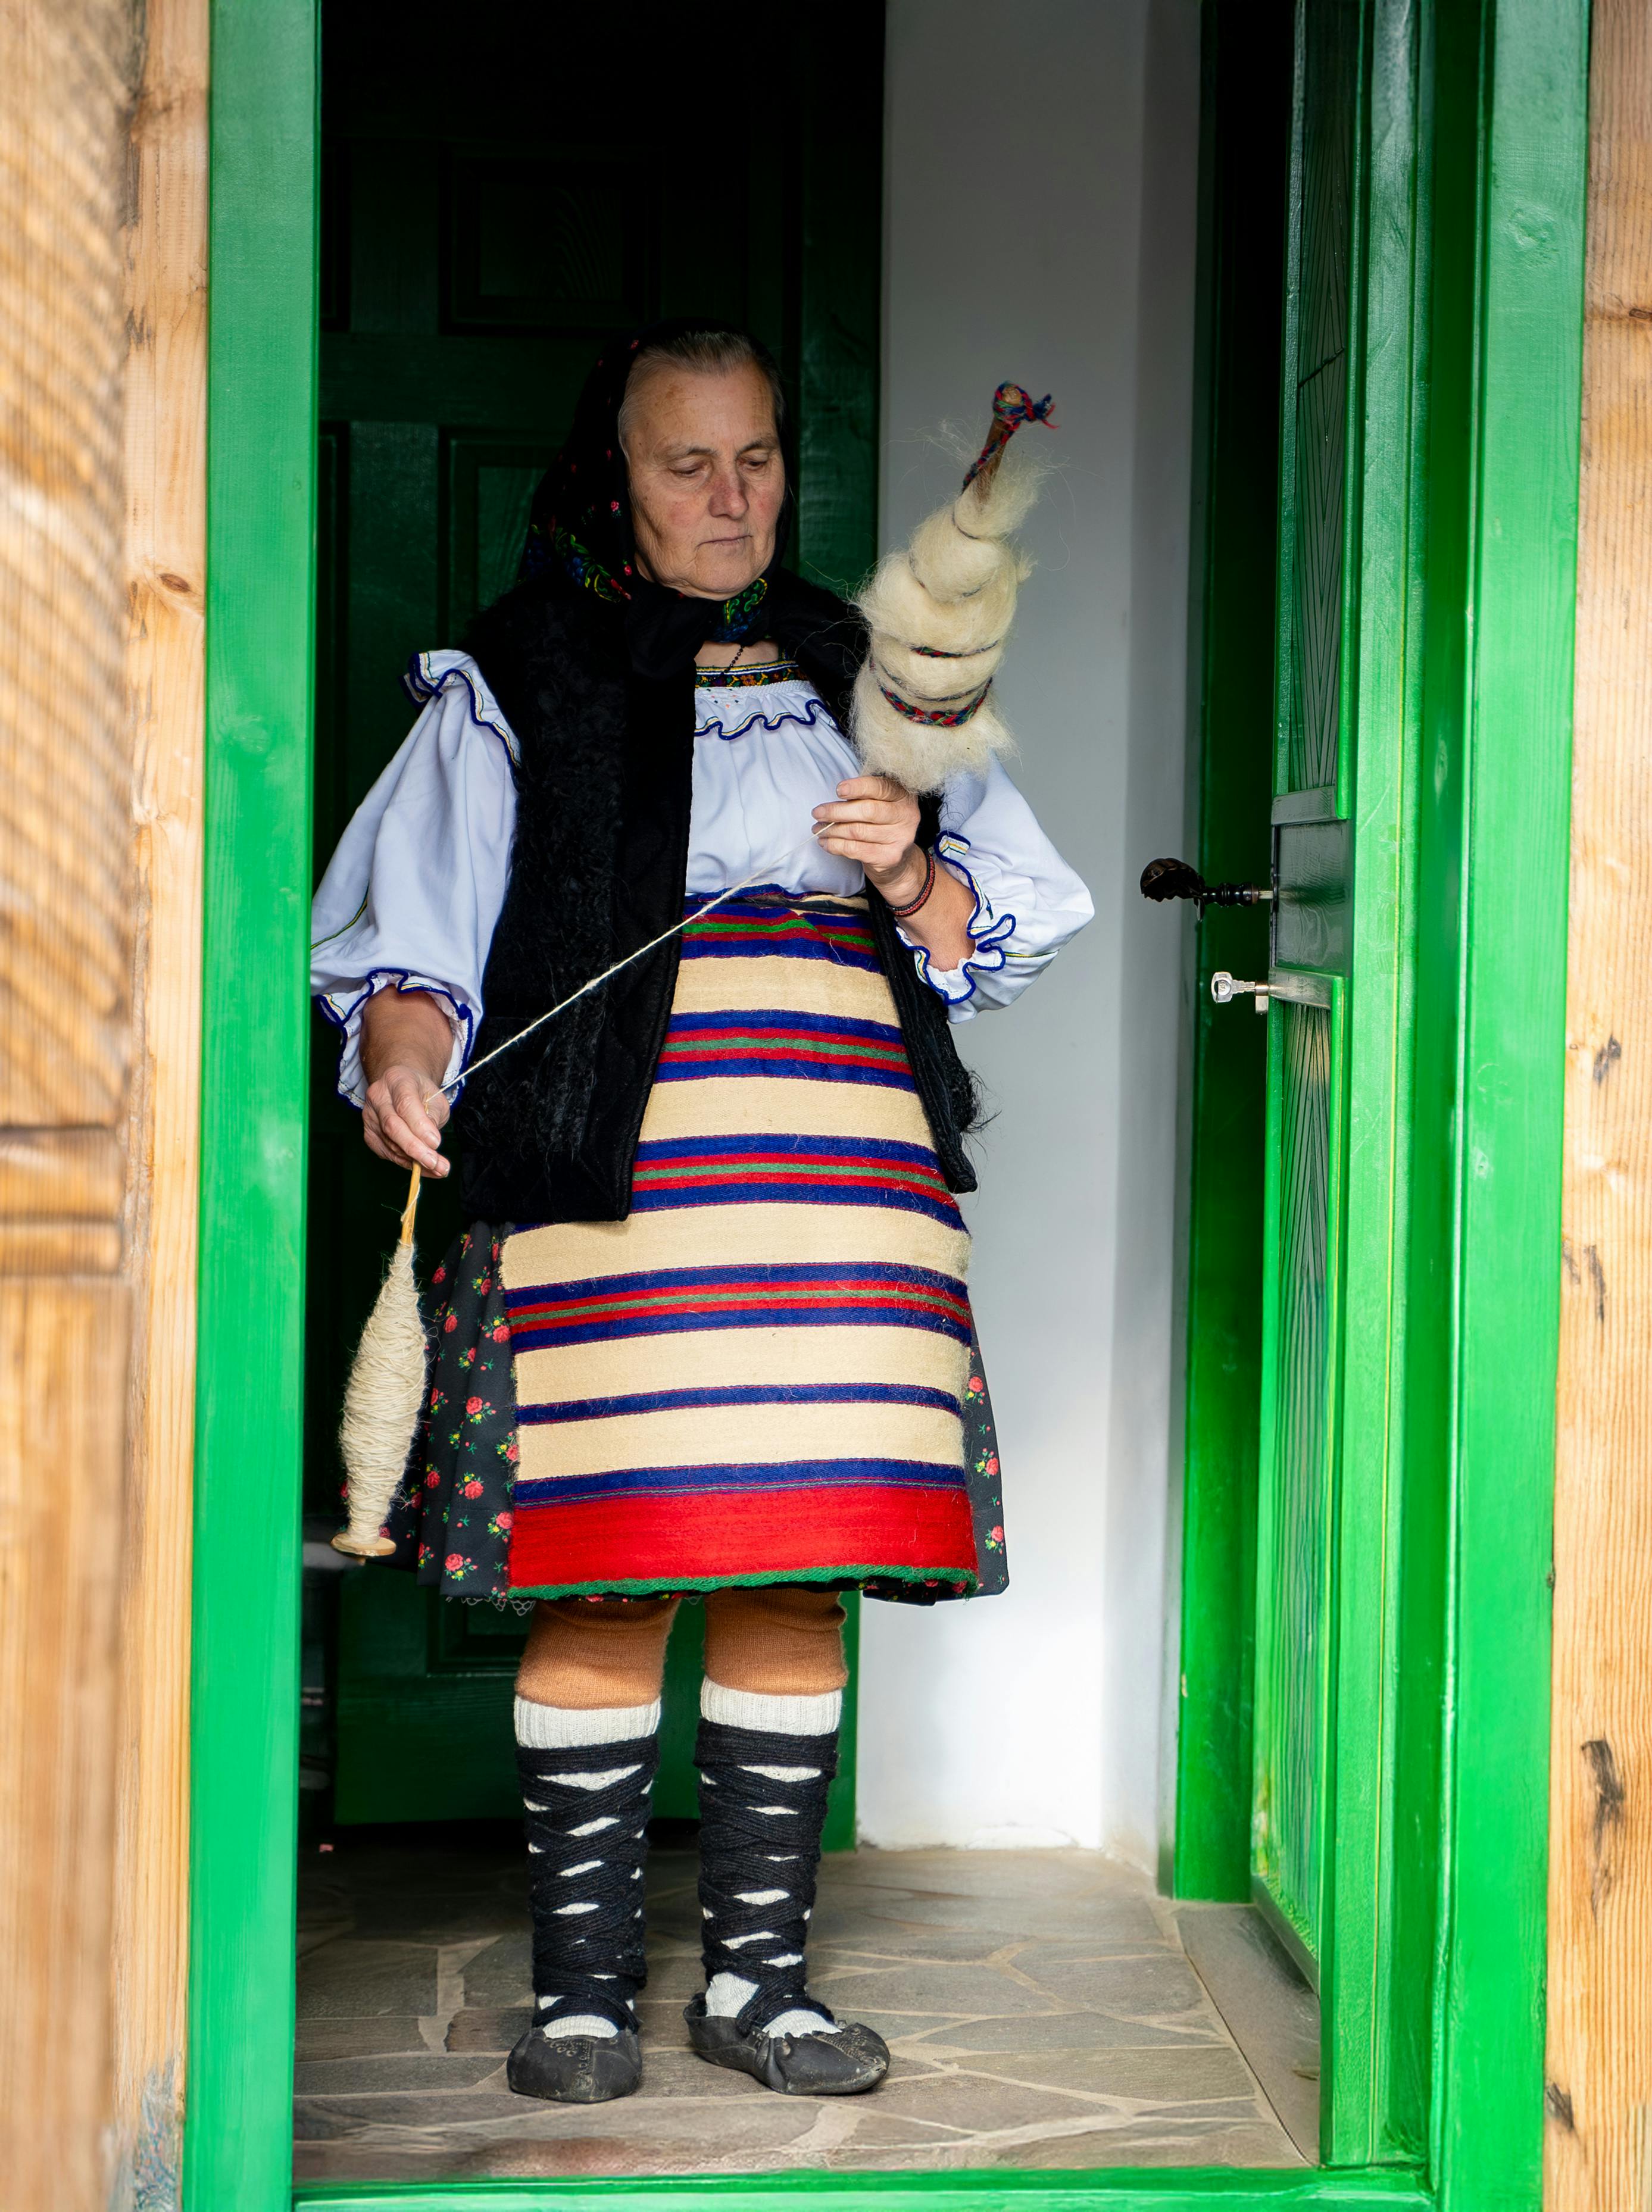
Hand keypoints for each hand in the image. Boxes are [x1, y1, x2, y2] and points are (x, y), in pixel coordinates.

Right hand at [359, 987, 456, 1174]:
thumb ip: (436, 1110)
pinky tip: (416, 1167)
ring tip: (436, 1171)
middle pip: (394, 1125)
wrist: (396, 1071)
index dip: (420, 1126)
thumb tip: (432, 1135)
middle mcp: (379, 1095)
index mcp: (399, 1078)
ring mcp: (369, 1112)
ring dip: (411, 1159)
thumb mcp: (436, 1090)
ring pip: (386, 1139)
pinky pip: (380, 1147)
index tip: (437, 1144)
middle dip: (418, 1150)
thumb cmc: (422, 1084)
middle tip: (440, 1167)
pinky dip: (398, 1159)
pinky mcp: (366, 1127)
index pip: (406, 1104)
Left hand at [812, 775, 926, 901]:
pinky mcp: (890, 857)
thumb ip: (862, 797)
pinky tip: (825, 843)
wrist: (898, 860)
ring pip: (858, 831)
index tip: (838, 790)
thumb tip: (831, 802)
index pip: (881, 787)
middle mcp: (907, 815)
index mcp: (903, 796)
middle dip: (837, 811)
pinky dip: (836, 845)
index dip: (858, 787)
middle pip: (867, 810)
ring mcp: (901, 837)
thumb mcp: (878, 804)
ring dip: (832, 830)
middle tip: (817, 813)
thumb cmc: (881, 825)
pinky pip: (856, 849)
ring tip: (818, 829)